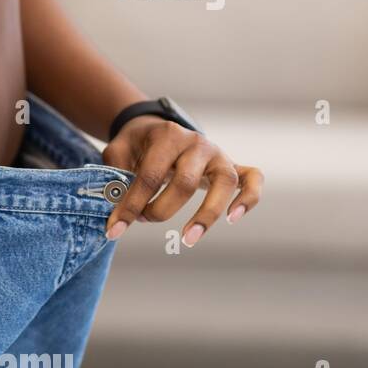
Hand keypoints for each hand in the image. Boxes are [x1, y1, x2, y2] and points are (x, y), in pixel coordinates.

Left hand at [101, 117, 263, 247]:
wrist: (157, 128)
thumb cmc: (137, 146)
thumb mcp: (118, 151)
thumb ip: (115, 174)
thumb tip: (118, 203)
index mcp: (167, 136)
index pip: (150, 176)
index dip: (131, 205)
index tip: (114, 229)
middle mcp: (197, 143)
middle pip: (185, 182)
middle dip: (161, 210)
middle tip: (143, 220)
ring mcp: (219, 153)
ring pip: (224, 183)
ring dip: (206, 214)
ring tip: (187, 239)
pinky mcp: (233, 165)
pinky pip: (253, 179)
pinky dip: (249, 198)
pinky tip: (233, 218)